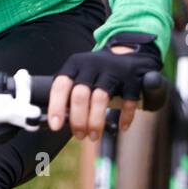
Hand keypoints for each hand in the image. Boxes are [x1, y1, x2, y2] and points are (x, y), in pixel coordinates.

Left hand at [47, 32, 162, 142]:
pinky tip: (122, 126)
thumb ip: (70, 94)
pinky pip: (127, 100)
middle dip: (78, 120)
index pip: (61, 85)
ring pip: (100, 98)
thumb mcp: (80, 74)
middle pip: (80, 95)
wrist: (128, 52)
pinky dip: (124, 116)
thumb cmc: (98, 71)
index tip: (56, 126)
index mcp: (76, 65)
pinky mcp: (132, 77)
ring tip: (94, 136)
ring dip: (96, 122)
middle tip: (79, 135)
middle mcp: (93, 66)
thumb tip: (60, 121)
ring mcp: (114, 70)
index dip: (57, 107)